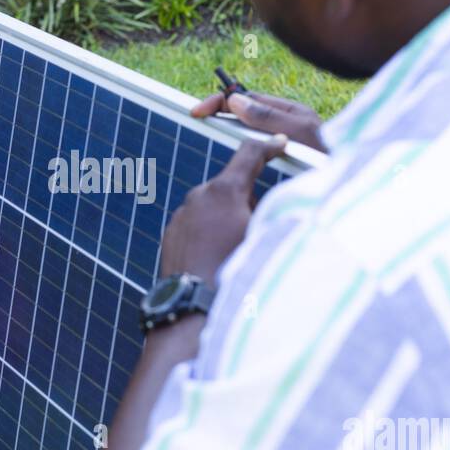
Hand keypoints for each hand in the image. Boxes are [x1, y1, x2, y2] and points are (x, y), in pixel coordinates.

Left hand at [159, 133, 288, 281]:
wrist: (193, 307)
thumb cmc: (233, 273)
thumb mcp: (263, 235)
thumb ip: (270, 208)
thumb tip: (276, 200)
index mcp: (224, 191)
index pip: (249, 154)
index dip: (268, 146)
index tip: (279, 143)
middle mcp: (198, 196)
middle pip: (232, 186)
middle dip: (246, 200)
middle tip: (255, 229)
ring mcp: (181, 215)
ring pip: (213, 206)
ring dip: (226, 218)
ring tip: (232, 251)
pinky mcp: (171, 233)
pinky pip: (196, 224)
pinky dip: (208, 233)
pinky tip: (214, 258)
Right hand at [191, 89, 325, 153]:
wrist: (349, 188)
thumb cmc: (332, 158)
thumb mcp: (301, 133)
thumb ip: (269, 117)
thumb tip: (234, 102)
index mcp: (287, 112)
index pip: (246, 99)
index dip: (219, 102)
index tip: (197, 111)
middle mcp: (282, 125)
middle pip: (242, 114)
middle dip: (218, 114)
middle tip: (194, 119)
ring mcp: (279, 144)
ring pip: (244, 134)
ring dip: (226, 134)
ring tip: (204, 137)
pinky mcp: (278, 164)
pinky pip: (251, 154)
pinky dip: (237, 154)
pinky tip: (228, 164)